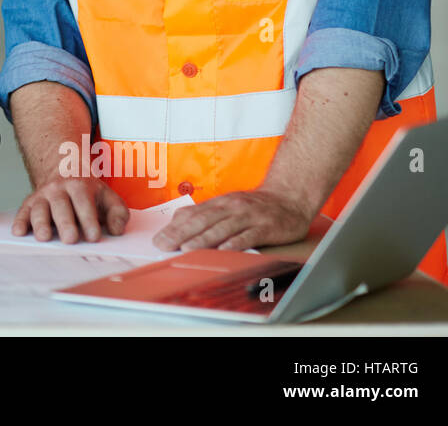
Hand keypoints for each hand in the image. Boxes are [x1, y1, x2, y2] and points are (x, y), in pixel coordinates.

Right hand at [11, 176, 127, 242]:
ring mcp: (42, 196)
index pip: (84, 202)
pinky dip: (20, 222)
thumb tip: (117, 230)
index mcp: (80, 186)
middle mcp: (58, 189)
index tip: (94, 237)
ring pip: (39, 208)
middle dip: (65, 223)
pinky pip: (23, 212)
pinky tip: (19, 232)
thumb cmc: (89, 194)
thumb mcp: (108, 197)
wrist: (64, 174)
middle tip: (70, 239)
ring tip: (44, 237)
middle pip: (61, 206)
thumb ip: (118, 213)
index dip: (89, 220)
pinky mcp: (29, 204)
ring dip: (41, 223)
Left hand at [152, 189, 312, 252]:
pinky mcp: (266, 227)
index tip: (158, 240)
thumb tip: (177, 226)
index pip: (192, 215)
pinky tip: (224, 250)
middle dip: (182, 234)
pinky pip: (249, 235)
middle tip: (165, 246)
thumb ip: (206, 215)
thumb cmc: (254, 207)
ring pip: (223, 228)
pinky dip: (236, 243)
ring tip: (187, 248)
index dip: (174, 228)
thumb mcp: (227, 206)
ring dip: (204, 239)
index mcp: (219, 204)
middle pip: (203, 221)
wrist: (290, 198)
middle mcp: (231, 208)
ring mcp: (249, 216)